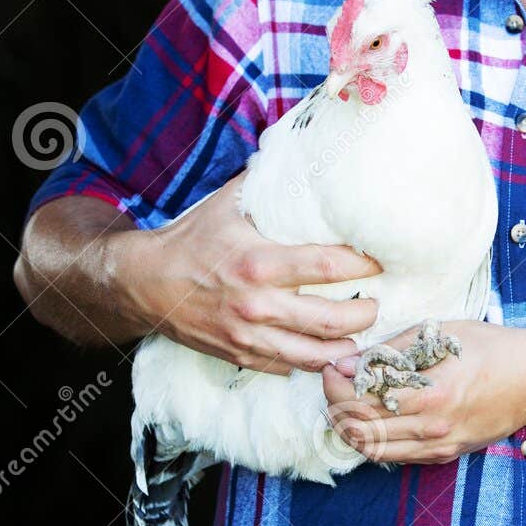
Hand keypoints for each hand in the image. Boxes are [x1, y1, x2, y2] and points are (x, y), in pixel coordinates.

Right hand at [114, 170, 381, 373]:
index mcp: (259, 262)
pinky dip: (315, 362)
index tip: (379, 262)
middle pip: (333, 320)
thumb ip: (271, 185)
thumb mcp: (230, 204)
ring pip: (316, 355)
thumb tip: (310, 158)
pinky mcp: (241, 356)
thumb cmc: (193, 239)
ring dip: (348, 346)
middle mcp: (257, 304)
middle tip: (376, 303)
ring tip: (360, 332)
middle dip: (366, 313)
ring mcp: (249, 336)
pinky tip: (330, 350)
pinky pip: (290, 368)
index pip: (329, 267)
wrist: (146, 283)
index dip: (364, 266)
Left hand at [321, 321, 525, 463]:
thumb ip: (394, 350)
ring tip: (344, 404)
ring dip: (349, 429)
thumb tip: (350, 362)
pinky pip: (395, 456)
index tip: (331, 366)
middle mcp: (433, 427)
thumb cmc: (492, 349)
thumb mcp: (443, 335)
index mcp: (431, 393)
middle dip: (335, 406)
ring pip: (373, 450)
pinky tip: (370, 419)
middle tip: (332, 384)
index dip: (335, 385)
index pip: (363, 399)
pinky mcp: (444, 455)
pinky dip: (373, 441)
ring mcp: (439, 446)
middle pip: (362, 429)